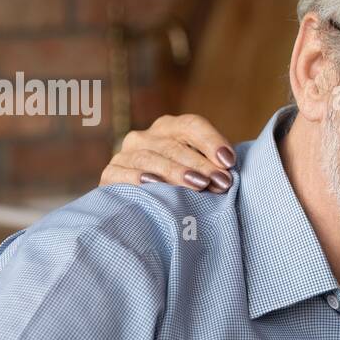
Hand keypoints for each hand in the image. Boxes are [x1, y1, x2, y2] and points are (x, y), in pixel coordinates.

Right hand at [100, 113, 236, 192]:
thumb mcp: (198, 172)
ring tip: (198, 185)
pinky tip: (155, 185)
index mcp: (170, 129)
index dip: (211, 141)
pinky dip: (138, 179)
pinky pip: (122, 173)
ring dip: (176, 172)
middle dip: (201, 164)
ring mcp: (126, 154)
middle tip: (221, 182)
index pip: (191, 126)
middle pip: (174, 145)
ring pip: (151, 158)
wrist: (140, 213)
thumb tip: (228, 168)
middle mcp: (146, 137)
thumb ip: (212, 166)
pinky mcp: (111, 174)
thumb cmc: (181, 190)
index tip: (228, 162)